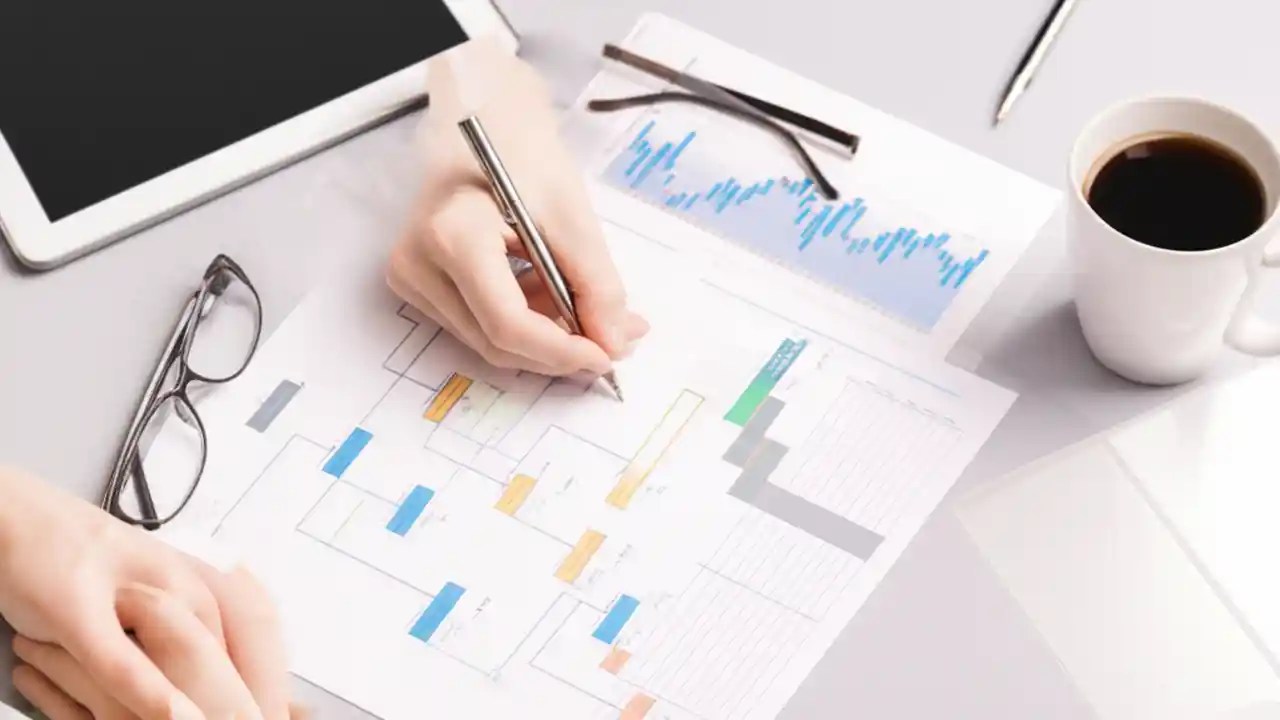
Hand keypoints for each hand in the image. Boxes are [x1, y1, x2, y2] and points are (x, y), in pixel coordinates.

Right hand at [0, 468, 290, 717]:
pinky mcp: (75, 604)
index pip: (253, 613)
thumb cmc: (71, 554)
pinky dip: (150, 688)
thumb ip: (175, 611)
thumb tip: (216, 654)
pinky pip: (119, 656)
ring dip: (216, 688)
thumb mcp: (136, 579)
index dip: (271, 662)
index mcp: (185, 565)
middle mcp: (167, 568)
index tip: (282, 701)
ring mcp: (122, 582)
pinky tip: (175, 714)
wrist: (9, 511)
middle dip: (257, 678)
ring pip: (189, 639)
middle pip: (238, 625)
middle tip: (268, 717)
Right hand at [388, 38, 648, 375]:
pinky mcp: (415, 281)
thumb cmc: (524, 154)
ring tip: (583, 309)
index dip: (561, 350)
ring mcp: (410, 275)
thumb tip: (614, 344)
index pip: (507, 323)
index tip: (606, 355)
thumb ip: (596, 285)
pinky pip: (475, 324)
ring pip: (486, 341)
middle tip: (613, 341)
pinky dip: (521, 322)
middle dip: (558, 350)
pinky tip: (548, 296)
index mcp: (453, 235)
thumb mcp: (573, 215)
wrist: (485, 122)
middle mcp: (417, 262)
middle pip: (495, 341)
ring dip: (542, 338)